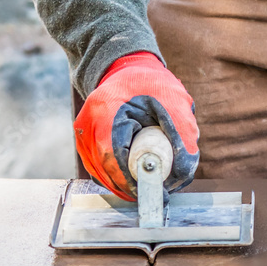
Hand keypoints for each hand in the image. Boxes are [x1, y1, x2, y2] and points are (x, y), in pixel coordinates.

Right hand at [74, 52, 198, 200]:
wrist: (127, 69)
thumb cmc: (152, 83)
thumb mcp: (176, 103)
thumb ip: (183, 135)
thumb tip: (184, 173)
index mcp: (106, 110)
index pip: (113, 155)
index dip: (132, 179)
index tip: (155, 191)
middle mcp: (87, 123)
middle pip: (103, 169)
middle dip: (129, 187)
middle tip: (156, 196)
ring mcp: (82, 133)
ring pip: (98, 171)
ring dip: (122, 186)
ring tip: (148, 191)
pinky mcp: (84, 140)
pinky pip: (97, 166)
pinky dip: (114, 177)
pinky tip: (133, 183)